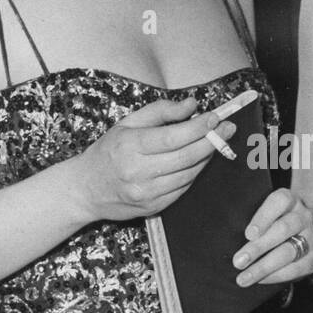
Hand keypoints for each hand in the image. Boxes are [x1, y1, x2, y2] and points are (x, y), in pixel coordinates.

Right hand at [73, 96, 236, 221]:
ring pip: (188, 174)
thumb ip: (160, 112)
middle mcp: (137, 171)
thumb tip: (191, 105)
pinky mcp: (153, 207)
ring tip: (214, 142)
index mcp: (129, 146)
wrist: (85, 189)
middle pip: (185, 157)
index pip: (171, 137)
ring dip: (206, 157)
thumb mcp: (127, 124)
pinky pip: (183, 188)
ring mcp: (146, 193)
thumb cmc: (107, 152)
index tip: (215, 117)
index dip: (197, 128)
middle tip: (228, 128)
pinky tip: (198, 161)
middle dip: (211, 141)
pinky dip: (194, 173)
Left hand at [232, 190, 312, 284]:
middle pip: (283, 229)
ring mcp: (311, 237)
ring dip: (264, 266)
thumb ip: (252, 223)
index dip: (264, 216)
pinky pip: (296, 269)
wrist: (300, 238)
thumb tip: (227, 239)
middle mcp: (303, 216)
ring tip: (243, 278)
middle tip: (238, 261)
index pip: (280, 201)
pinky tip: (260, 281)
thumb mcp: (264, 216)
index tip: (248, 234)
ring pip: (288, 251)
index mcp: (290, 201)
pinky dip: (275, 276)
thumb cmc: (271, 225)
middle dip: (258, 247)